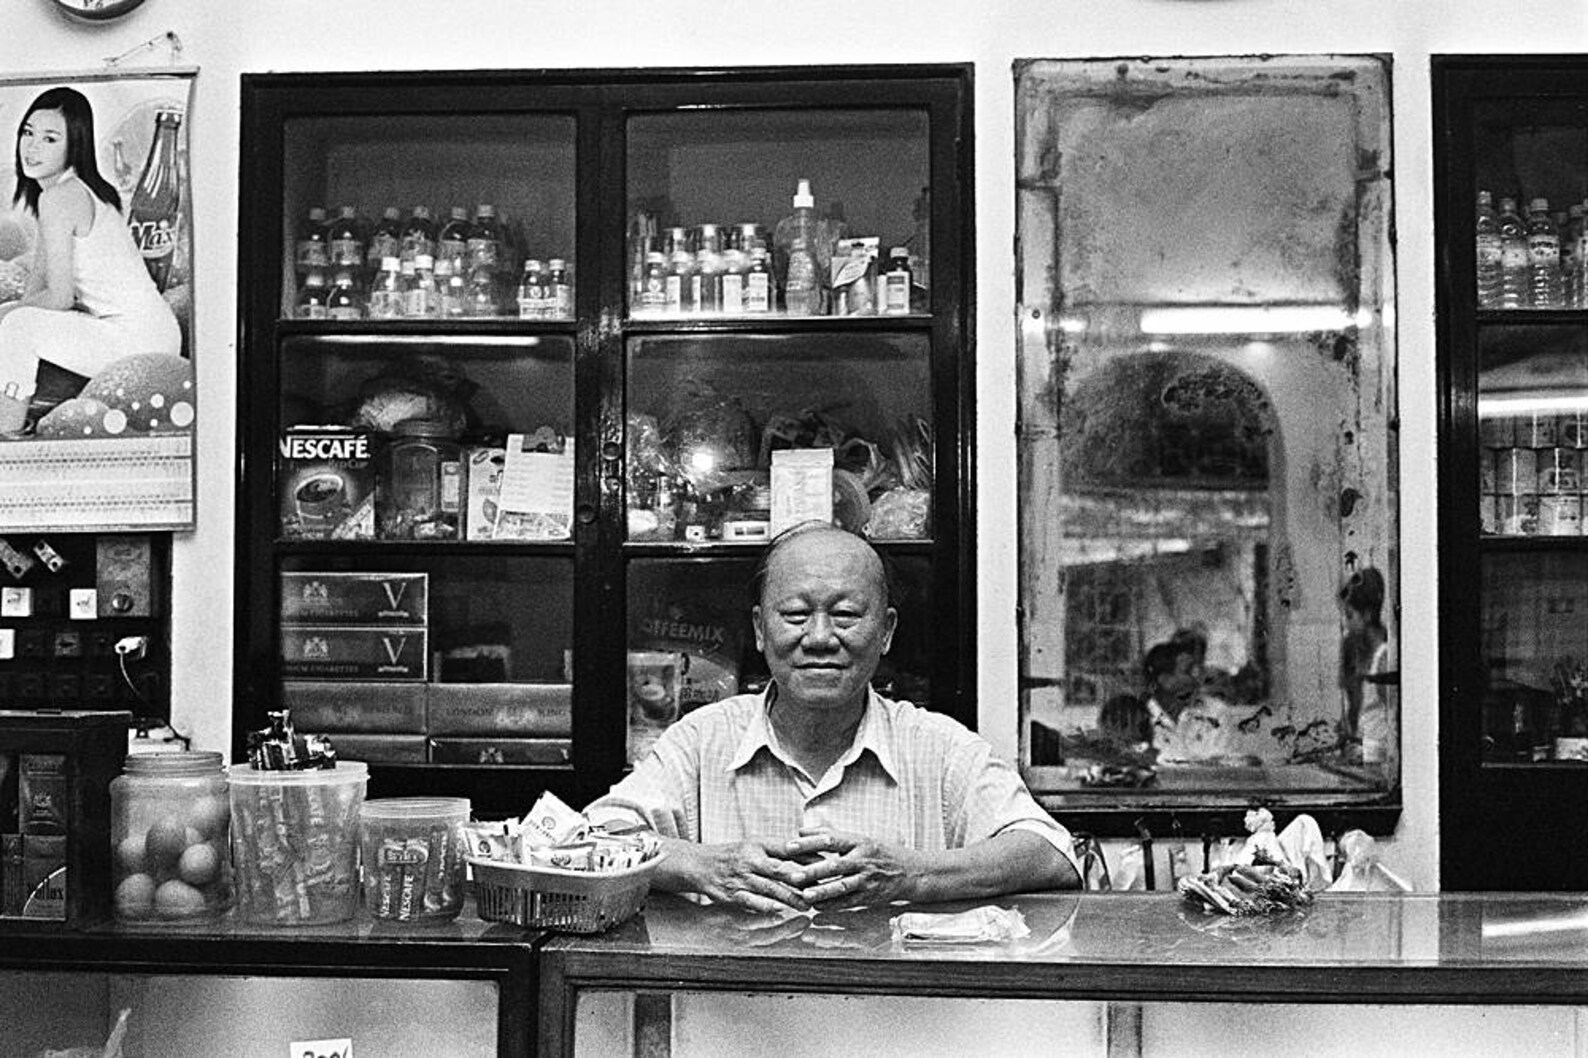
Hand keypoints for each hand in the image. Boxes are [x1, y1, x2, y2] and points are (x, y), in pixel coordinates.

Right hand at [655, 836, 812, 913]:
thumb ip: (779, 850)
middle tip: (821, 887)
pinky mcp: (731, 894)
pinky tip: (777, 911)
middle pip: (780, 869)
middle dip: (801, 879)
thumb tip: (811, 854)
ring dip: (789, 898)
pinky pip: (749, 901)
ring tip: (808, 905)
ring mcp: (740, 878)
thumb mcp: (755, 845)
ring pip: (769, 888)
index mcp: (758, 845)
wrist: (699, 864)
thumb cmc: (734, 855)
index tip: (827, 862)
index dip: (807, 856)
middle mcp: (750, 860)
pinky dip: (763, 906)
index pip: (787, 849)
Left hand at [788, 828, 920, 907]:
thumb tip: (801, 830)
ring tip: (805, 895)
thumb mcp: (858, 838)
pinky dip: (832, 905)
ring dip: (822, 891)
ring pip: (842, 886)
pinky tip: (817, 907)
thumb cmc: (878, 852)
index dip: (809, 843)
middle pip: (835, 865)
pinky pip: (848, 902)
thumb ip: (829, 834)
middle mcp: (863, 859)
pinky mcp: (870, 896)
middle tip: (793, 876)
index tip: (789, 846)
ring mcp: (867, 879)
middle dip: (813, 871)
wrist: (910, 871)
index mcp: (858, 841)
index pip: (830, 840)